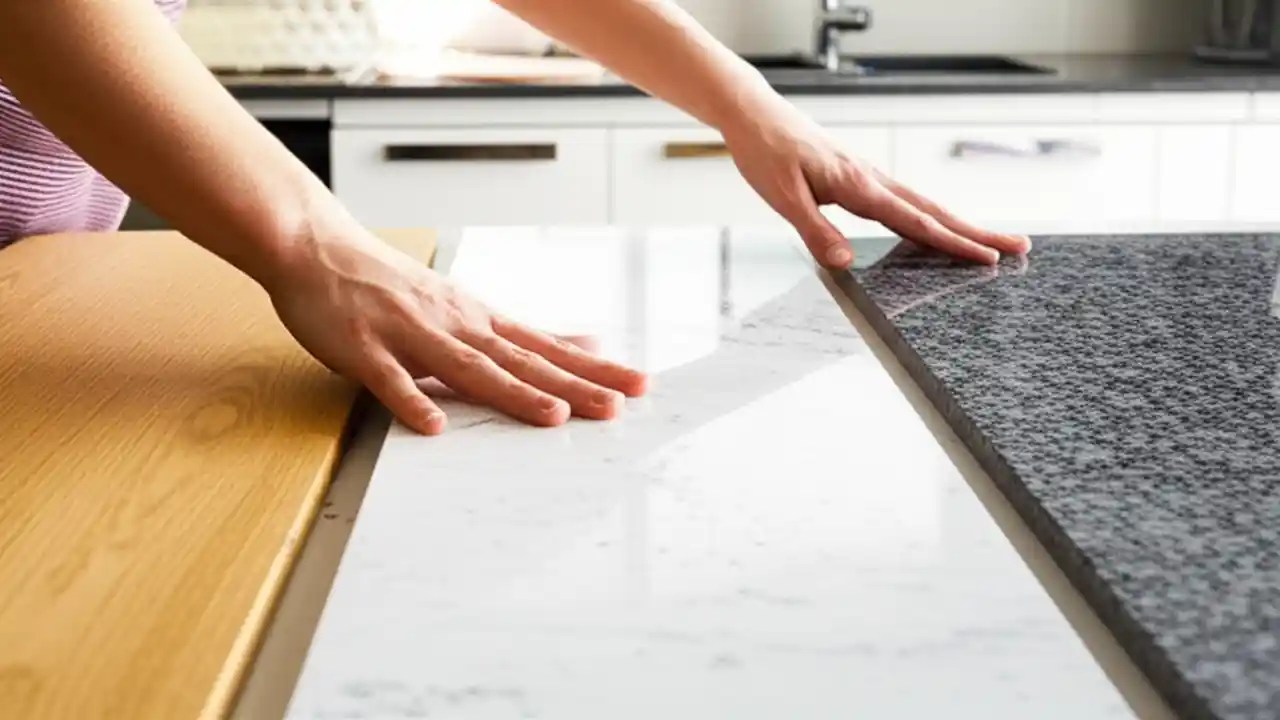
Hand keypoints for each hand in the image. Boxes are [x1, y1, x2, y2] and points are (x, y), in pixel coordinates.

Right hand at [267, 229, 648, 434]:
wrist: (319, 247)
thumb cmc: (394, 285)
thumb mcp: (469, 304)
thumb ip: (524, 333)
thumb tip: (588, 342)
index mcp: (481, 320)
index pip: (549, 348)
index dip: (594, 368)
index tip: (639, 385)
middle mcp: (456, 324)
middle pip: (523, 360)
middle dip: (572, 385)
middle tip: (617, 407)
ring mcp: (411, 335)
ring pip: (470, 368)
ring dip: (512, 392)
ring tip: (553, 416)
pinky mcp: (365, 348)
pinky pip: (391, 380)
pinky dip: (413, 401)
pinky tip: (433, 426)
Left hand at [721, 98, 1030, 268]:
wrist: (756, 115)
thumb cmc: (766, 152)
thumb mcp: (783, 196)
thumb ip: (815, 231)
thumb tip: (846, 263)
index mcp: (859, 186)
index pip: (917, 221)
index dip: (953, 244)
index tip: (989, 260)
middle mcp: (872, 180)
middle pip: (935, 211)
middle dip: (977, 233)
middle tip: (1020, 248)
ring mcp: (869, 177)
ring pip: (924, 205)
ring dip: (959, 225)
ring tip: (991, 243)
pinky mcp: (859, 178)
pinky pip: (904, 202)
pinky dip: (930, 217)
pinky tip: (935, 229)